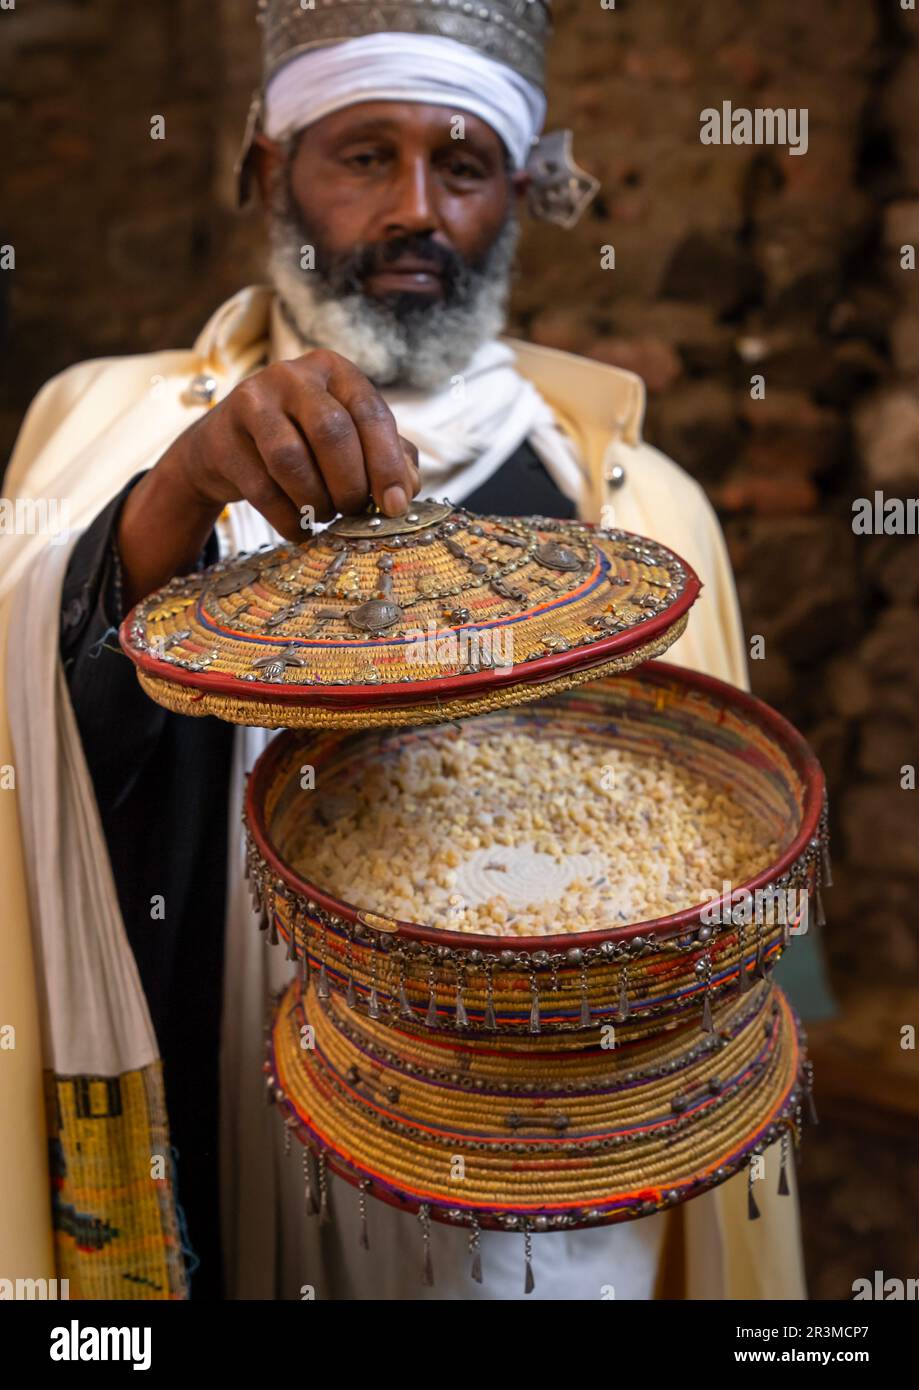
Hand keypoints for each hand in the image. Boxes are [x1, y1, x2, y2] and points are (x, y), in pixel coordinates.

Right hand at [117, 349, 420, 606]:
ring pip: (292, 461)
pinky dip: (289, 519)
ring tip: (324, 515)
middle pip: (332, 433)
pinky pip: (262, 489)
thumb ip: (388, 457)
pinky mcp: (222, 438)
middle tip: (353, 511)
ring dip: (316, 502)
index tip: (395, 505)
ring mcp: (251, 402)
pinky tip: (299, 528)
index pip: (370, 413)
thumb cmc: (303, 442)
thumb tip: (407, 490)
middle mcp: (292, 376)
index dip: (386, 465)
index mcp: (334, 370)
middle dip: (349, 484)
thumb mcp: (351, 440)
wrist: (225, 449)